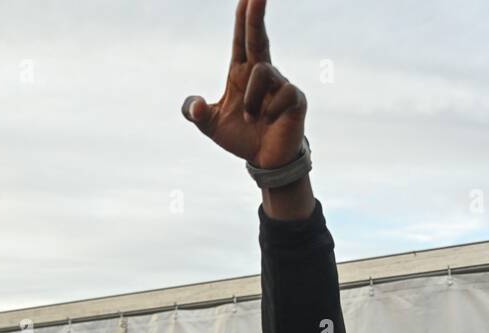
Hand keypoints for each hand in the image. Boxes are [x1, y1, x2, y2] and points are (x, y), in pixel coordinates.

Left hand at [182, 0, 304, 170]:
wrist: (265, 162)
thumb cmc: (241, 137)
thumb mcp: (211, 126)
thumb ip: (195, 113)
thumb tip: (193, 106)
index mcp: (241, 72)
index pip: (242, 37)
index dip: (244, 15)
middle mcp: (262, 72)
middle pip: (258, 35)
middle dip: (256, 13)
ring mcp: (281, 83)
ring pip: (262, 73)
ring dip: (251, 100)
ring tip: (252, 119)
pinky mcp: (295, 98)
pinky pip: (282, 92)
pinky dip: (269, 110)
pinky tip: (268, 121)